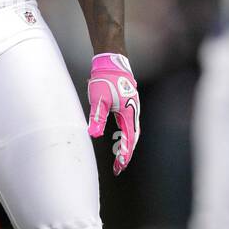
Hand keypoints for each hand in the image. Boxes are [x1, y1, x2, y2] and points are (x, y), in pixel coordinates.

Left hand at [87, 52, 139, 173]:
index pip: (128, 140)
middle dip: (126, 154)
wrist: (111, 61)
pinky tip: (118, 140)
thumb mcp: (98, 100)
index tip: (119, 167)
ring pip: (131, 132)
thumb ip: (97, 118)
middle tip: (119, 168)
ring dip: (126, 146)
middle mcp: (134, 112)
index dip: (124, 155)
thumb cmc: (105, 79)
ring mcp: (132, 108)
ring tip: (118, 158)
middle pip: (133, 138)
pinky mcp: (128, 105)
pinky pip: (128, 125)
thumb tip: (95, 135)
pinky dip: (125, 136)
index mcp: (129, 113)